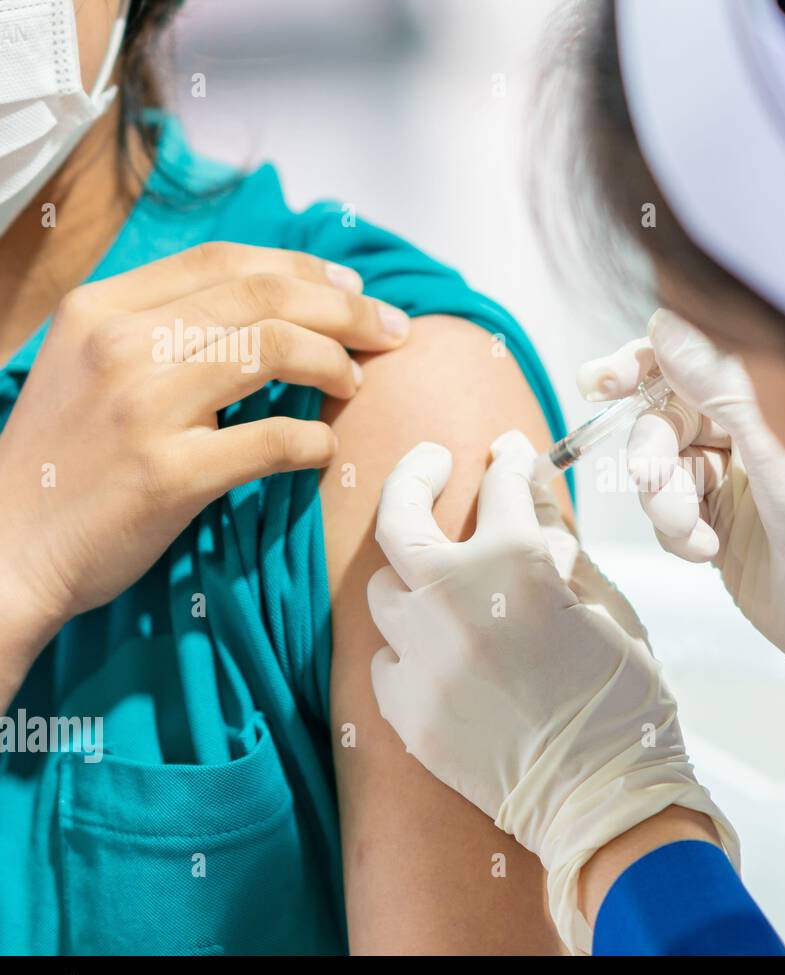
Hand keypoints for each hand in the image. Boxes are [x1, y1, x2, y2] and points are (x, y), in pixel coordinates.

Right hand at [0, 243, 409, 673]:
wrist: (7, 548)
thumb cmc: (64, 461)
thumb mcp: (89, 367)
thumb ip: (162, 330)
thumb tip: (269, 309)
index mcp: (102, 308)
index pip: (225, 261)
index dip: (303, 269)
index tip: (353, 291)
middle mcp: (121, 344)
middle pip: (264, 297)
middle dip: (346, 310)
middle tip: (392, 331)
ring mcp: (143, 408)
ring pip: (275, 351)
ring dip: (335, 365)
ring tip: (355, 385)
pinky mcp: (168, 474)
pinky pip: (273, 440)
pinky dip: (314, 440)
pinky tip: (322, 446)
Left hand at [367, 431, 738, 953]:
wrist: (602, 797)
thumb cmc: (621, 698)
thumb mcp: (605, 606)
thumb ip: (559, 543)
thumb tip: (532, 489)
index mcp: (517, 567)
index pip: (500, 486)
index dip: (508, 461)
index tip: (507, 452)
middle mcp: (453, 603)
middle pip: (400, 517)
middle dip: (413, 477)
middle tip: (432, 464)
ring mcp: (420, 658)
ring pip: (385, 591)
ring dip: (414, 576)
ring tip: (442, 580)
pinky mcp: (404, 709)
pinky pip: (387, 657)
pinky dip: (412, 645)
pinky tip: (442, 652)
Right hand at [578, 310, 784, 737]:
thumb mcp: (778, 445)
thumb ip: (718, 387)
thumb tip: (664, 324)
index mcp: (772, 399)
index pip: (692, 362)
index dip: (641, 367)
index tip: (602, 383)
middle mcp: (749, 433)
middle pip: (664, 420)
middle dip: (649, 450)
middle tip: (650, 479)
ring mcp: (732, 483)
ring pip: (661, 472)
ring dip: (663, 501)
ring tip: (691, 531)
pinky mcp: (718, 529)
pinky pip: (669, 518)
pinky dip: (677, 534)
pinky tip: (706, 551)